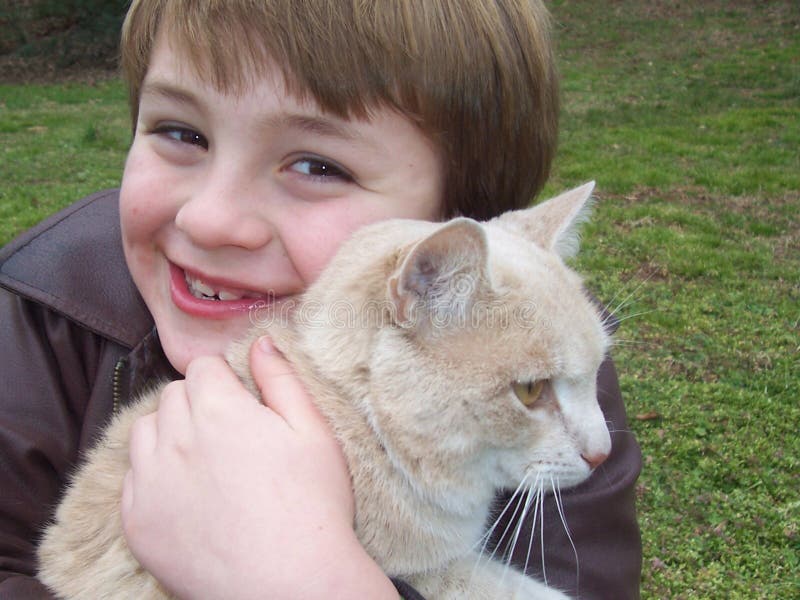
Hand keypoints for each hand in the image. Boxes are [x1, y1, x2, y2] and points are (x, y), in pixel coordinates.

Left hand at [121, 336, 396, 599]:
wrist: (290, 582)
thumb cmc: (312, 503)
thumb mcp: (313, 430)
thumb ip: (281, 378)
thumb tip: (259, 340)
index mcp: (218, 408)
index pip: (202, 367)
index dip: (224, 380)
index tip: (241, 403)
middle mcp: (175, 438)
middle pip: (172, 395)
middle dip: (196, 402)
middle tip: (228, 434)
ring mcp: (150, 482)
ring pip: (145, 431)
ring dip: (169, 433)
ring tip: (203, 459)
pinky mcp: (138, 522)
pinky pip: (132, 479)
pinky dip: (153, 476)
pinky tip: (187, 494)